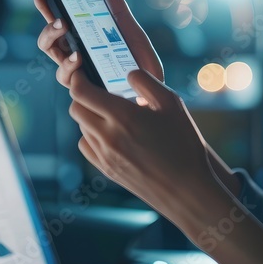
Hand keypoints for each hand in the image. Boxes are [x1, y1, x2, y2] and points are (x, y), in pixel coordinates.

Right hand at [33, 0, 162, 89]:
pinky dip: (69, 65)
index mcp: (85, 40)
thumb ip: (120, 12)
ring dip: (53, 40)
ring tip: (65, 30)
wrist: (154, 101)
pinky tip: (78, 57)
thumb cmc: (142, 68)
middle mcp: (76, 55)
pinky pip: (66, 77)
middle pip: (49, 38)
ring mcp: (77, 73)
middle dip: (47, 25)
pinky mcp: (81, 90)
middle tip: (60, 18)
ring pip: (52, 54)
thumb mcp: (134, 35)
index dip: (47, 7)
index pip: (61, 21)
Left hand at [67, 68, 219, 219]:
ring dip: (89, 115)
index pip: (81, 92)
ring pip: (81, 127)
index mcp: (122, 116)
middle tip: (99, 90)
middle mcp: (107, 136)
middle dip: (83, 96)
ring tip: (111, 113)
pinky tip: (110, 134)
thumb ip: (146, 82)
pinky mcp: (106, 170)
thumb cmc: (183, 144)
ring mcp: (104, 156)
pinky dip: (92, 136)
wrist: (186, 190)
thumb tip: (127, 74)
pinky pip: (86, 146)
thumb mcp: (172, 103)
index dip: (78, 78)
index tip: (84, 73)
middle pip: (76, 108)